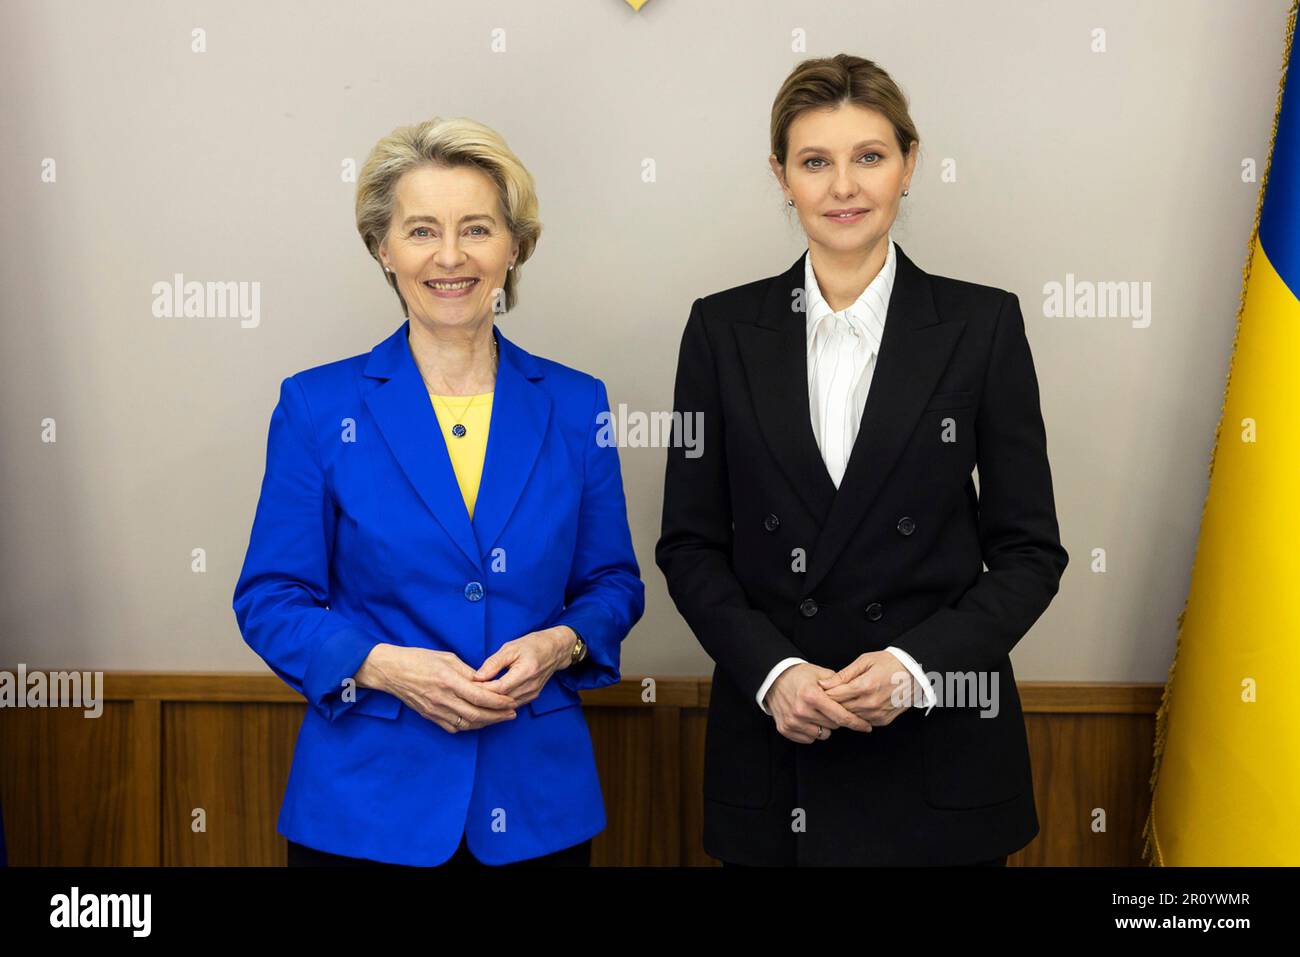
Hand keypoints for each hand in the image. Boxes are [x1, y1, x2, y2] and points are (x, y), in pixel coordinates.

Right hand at [356, 644, 517, 732]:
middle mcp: (443, 699)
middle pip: (477, 714)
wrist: (392, 671)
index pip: (480, 696)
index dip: (499, 702)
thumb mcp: (447, 658)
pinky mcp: (430, 717)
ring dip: (486, 723)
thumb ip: (468, 672)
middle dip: (498, 716)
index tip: (511, 702)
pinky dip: (469, 726)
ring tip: (500, 718)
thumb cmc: (419, 659)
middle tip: (512, 714)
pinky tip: (478, 721)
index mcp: (449, 681)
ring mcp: (436, 710)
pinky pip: (454, 727)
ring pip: (467, 724)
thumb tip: (485, 682)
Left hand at [472, 626, 576, 706]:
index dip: (482, 689)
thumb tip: (477, 677)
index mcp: (525, 671)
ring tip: (475, 698)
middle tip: (466, 694)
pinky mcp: (532, 697)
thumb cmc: (533, 645)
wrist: (555, 650)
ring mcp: (532, 694)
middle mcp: (530, 686)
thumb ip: (494, 663)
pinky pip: (513, 705)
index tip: (467, 686)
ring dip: (491, 703)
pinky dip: (500, 704)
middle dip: (483, 698)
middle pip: (502, 700)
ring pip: (506, 706)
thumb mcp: (511, 647)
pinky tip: (489, 700)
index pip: (499, 688)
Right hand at [764, 662, 871, 743]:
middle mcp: (801, 711)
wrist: (773, 679)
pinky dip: (812, 731)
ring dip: (825, 726)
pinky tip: (808, 719)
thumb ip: (840, 686)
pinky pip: (809, 739)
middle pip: (833, 726)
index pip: (841, 716)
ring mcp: (792, 721)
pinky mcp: (785, 729)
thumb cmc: (799, 676)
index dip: (856, 722)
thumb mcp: (820, 674)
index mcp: (812, 696)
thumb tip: (858, 698)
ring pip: (822, 734)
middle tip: (832, 708)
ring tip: (818, 713)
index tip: (866, 726)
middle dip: (838, 719)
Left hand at [818, 650, 920, 727]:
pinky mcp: (883, 720)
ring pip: (850, 717)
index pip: (836, 695)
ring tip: (839, 700)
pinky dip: (856, 715)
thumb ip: (844, 674)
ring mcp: (877, 714)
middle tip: (824, 696)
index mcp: (865, 686)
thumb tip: (825, 683)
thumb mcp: (865, 661)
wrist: (915, 674)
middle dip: (830, 703)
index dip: (824, 693)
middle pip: (841, 708)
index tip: (818, 690)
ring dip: (842, 710)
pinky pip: (862, 721)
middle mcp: (871, 703)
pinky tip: (855, 705)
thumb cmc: (890, 664)